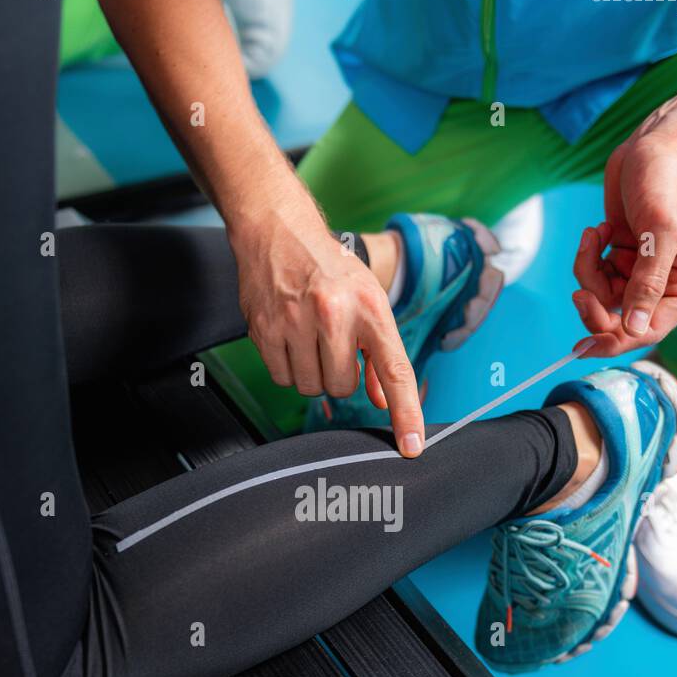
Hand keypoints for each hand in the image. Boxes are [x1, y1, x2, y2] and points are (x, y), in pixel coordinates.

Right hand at [232, 194, 424, 455]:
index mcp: (371, 307)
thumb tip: (383, 401)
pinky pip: (282, 378)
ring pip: (311, 387)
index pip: (394, 371)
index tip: (412, 446)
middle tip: (332, 344)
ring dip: (312, 373)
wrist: (277, 230)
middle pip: (343, 387)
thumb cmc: (329, 267)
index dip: (406, 413)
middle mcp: (335, 314)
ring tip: (309, 337)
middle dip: (339, 375)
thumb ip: (378, 354)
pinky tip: (289, 337)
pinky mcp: (265, 329)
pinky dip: (288, 367)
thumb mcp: (367, 300)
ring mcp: (296, 322)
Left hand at [572, 128, 676, 357]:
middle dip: (596, 306)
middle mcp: (665, 283)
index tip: (585, 343)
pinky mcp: (622, 255)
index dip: (617, 339)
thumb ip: (648, 282)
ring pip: (603, 296)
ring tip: (593, 236)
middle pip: (622, 319)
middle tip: (578, 292)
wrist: (657, 142)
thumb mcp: (661, 230)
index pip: (650, 329)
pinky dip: (589, 256)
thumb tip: (635, 329)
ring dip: (588, 271)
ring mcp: (641, 270)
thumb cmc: (669, 179)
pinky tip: (597, 229)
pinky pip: (596, 274)